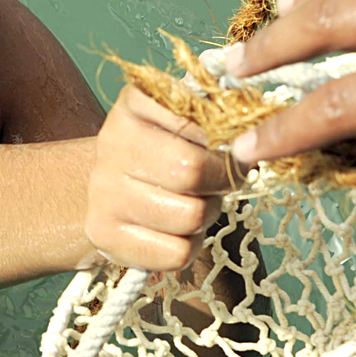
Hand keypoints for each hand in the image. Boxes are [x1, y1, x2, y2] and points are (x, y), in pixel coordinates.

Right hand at [85, 86, 235, 269]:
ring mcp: (104, 191)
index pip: (198, 119)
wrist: (106, 185)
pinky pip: (176, 253)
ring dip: (207, 214)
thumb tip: (252, 133)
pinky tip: (179, 230)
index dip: (227, 138)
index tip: (229, 145)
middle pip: (193, 170)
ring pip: (190, 216)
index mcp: (135, 103)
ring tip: (196, 203)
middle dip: (221, 180)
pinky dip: (190, 246)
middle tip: (220, 181)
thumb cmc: (161, 150)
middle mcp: (113, 143)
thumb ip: (215, 114)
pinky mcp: (105, 234)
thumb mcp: (182, 118)